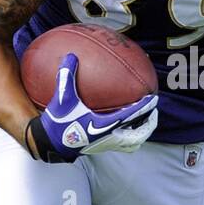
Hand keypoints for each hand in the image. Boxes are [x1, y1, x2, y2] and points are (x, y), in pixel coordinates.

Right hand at [29, 53, 157, 161]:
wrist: (49, 144)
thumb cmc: (57, 122)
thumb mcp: (62, 98)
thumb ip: (67, 76)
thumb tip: (70, 56)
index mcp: (104, 125)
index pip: (131, 115)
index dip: (144, 107)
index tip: (153, 98)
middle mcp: (109, 137)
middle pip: (138, 134)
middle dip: (149, 124)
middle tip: (154, 112)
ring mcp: (106, 145)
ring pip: (132, 143)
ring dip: (140, 133)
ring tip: (145, 123)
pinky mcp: (101, 148)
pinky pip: (121, 145)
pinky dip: (127, 137)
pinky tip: (124, 128)